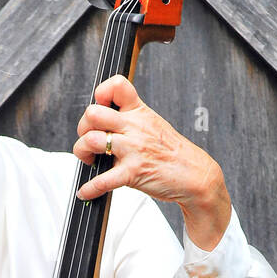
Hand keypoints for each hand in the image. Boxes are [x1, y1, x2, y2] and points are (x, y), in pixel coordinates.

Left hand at [73, 74, 231, 250]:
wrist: (194, 174)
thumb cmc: (172, 152)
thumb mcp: (153, 124)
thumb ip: (130, 118)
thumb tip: (104, 122)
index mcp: (139, 112)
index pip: (116, 86)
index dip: (101, 92)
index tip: (99, 105)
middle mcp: (134, 127)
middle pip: (93, 113)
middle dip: (83, 127)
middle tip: (89, 139)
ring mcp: (133, 149)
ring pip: (92, 141)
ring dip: (82, 153)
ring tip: (89, 161)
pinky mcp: (133, 173)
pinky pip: (103, 180)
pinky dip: (90, 189)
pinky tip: (86, 192)